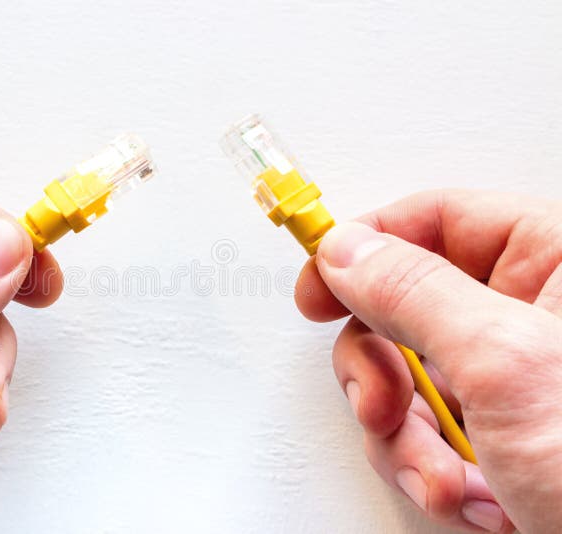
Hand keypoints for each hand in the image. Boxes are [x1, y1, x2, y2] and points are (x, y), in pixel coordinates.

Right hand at [296, 189, 561, 532]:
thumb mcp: (505, 365)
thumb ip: (415, 293)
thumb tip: (347, 250)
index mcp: (555, 264)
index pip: (434, 220)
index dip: (365, 248)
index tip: (318, 286)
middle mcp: (527, 317)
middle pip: (402, 308)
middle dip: (380, 369)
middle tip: (382, 402)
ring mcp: (508, 381)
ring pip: (404, 381)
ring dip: (405, 438)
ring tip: (444, 476)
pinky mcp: (495, 434)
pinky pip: (424, 433)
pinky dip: (430, 473)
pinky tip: (471, 497)